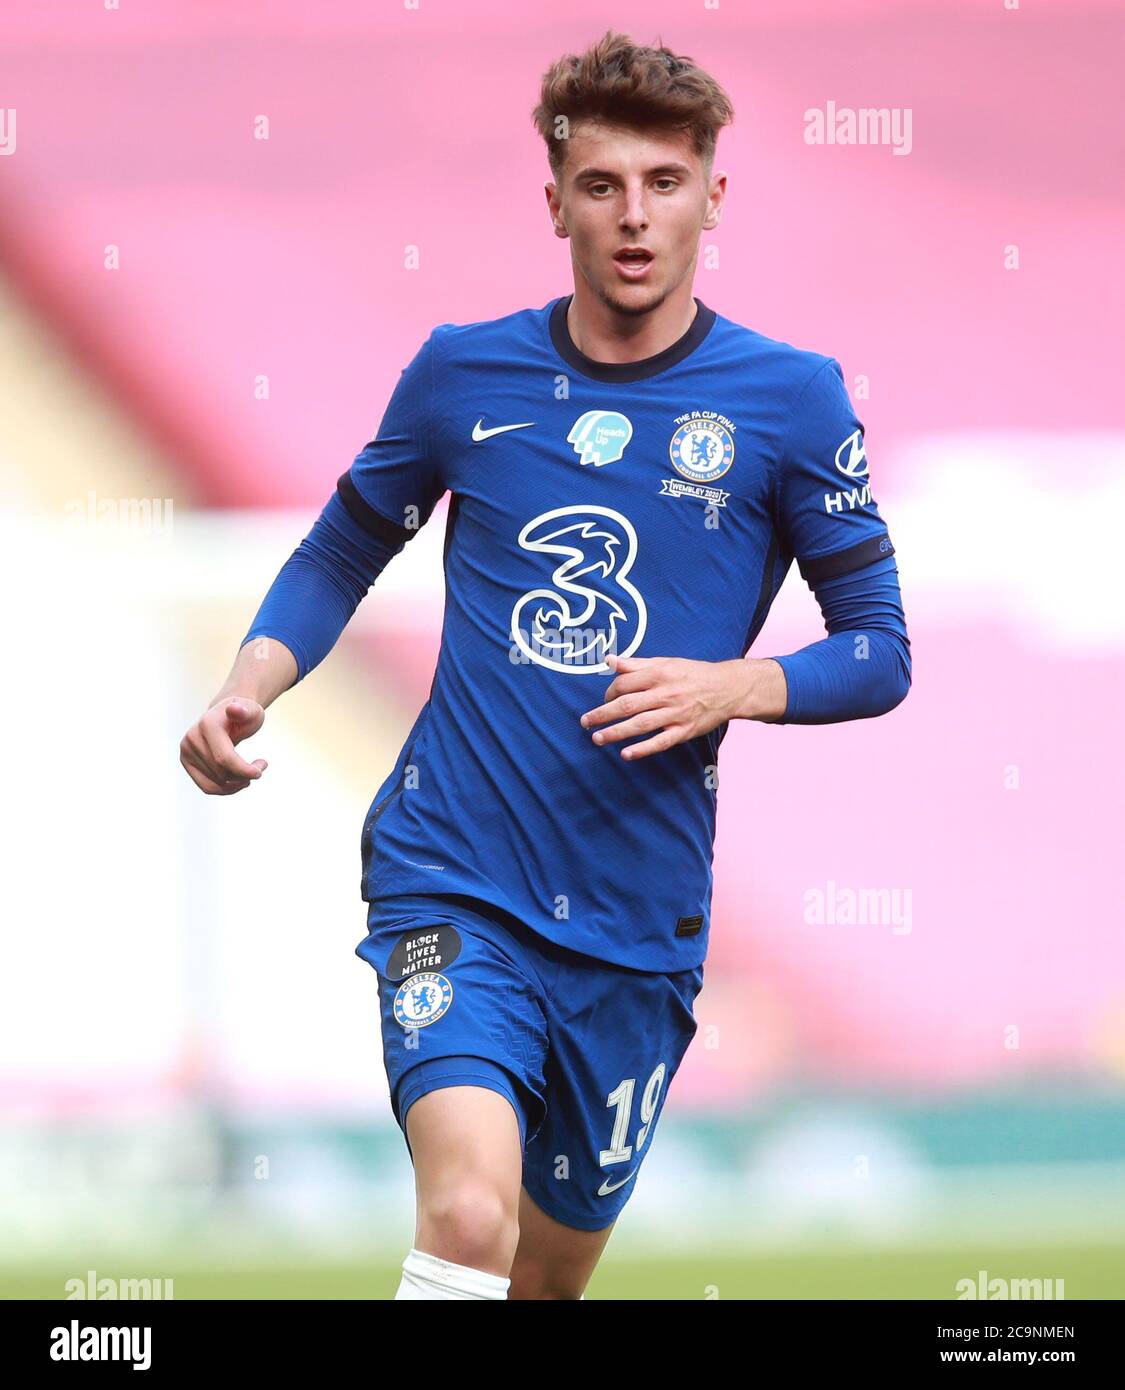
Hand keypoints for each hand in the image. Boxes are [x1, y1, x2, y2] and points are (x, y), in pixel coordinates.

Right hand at [179, 698, 267, 794]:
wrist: (226, 716)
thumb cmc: (244, 714)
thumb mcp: (252, 710)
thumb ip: (246, 711)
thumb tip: (235, 709)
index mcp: (207, 724)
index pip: (225, 758)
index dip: (244, 770)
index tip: (262, 769)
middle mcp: (192, 738)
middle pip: (221, 772)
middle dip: (244, 775)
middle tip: (260, 766)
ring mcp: (186, 751)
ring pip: (215, 783)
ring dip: (237, 783)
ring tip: (250, 772)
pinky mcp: (186, 762)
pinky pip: (207, 786)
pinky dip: (226, 789)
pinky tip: (239, 781)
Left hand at [579, 653, 784, 759]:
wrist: (728, 688)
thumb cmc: (693, 674)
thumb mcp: (666, 663)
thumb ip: (636, 664)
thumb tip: (609, 660)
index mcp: (659, 674)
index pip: (624, 683)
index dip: (608, 692)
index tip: (604, 700)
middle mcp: (666, 693)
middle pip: (627, 705)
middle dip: (602, 714)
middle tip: (585, 722)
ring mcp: (675, 714)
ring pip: (640, 724)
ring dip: (616, 732)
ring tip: (597, 738)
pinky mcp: (684, 731)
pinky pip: (661, 742)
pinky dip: (643, 749)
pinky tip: (626, 754)